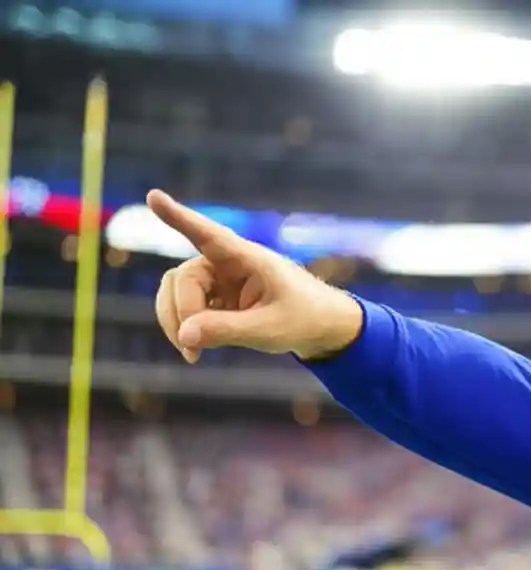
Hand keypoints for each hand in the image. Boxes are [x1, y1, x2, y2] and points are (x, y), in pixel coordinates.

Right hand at [150, 190, 362, 363]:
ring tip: (192, 354)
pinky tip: (196, 351)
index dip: (179, 217)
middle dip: (182, 312)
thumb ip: (228, 330)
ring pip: (174, 291)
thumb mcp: (270, 329)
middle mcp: (227, 263)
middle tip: (191, 347)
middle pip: (182, 278)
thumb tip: (184, 335)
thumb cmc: (303, 319)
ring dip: (175, 322)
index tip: (153, 196)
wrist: (320, 327)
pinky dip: (183, 329)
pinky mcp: (214, 297)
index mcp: (248, 258)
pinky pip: (183, 307)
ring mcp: (218, 279)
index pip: (209, 235)